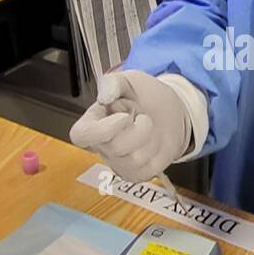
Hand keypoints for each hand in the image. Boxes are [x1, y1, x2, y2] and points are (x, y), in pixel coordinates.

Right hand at [69, 70, 191, 182]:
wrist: (172, 110)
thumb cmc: (145, 96)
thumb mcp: (128, 80)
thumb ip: (113, 83)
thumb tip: (104, 97)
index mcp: (93, 122)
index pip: (81, 135)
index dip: (102, 130)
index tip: (124, 117)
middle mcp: (102, 146)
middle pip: (115, 148)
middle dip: (138, 129)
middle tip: (143, 116)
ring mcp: (119, 163)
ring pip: (134, 160)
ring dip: (151, 139)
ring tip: (149, 128)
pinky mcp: (136, 174)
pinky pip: (147, 169)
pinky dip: (158, 153)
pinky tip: (154, 142)